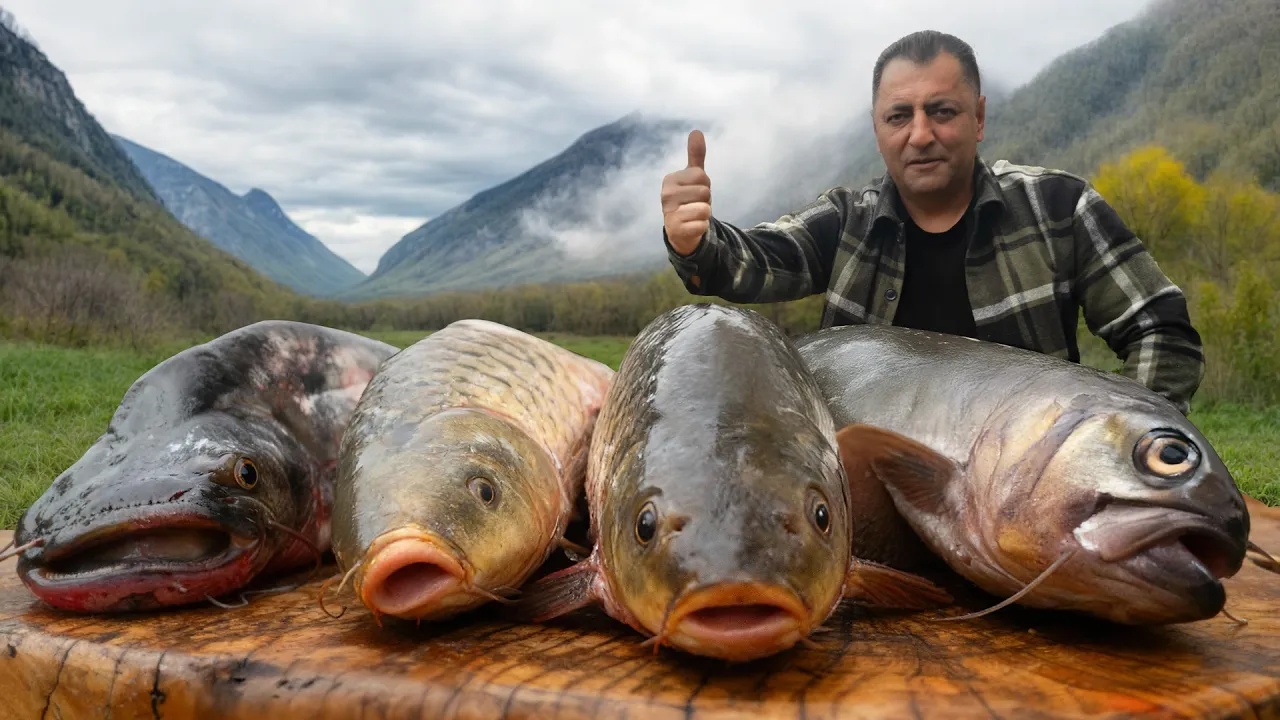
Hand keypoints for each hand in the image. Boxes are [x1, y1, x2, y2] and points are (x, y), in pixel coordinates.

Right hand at [661, 129, 711, 255]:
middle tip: (694, 204)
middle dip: (705, 200)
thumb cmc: (688, 199)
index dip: (704, 185)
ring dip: (704, 213)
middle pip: (705, 192)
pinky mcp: (676, 230)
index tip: (694, 191)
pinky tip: (692, 226)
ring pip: (705, 208)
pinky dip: (702, 226)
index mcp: (670, 179)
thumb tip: (696, 131)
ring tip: (693, 214)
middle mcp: (666, 195)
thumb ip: (695, 155)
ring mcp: (669, 213)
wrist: (681, 230)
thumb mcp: (692, 177)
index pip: (702, 176)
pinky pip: (702, 224)